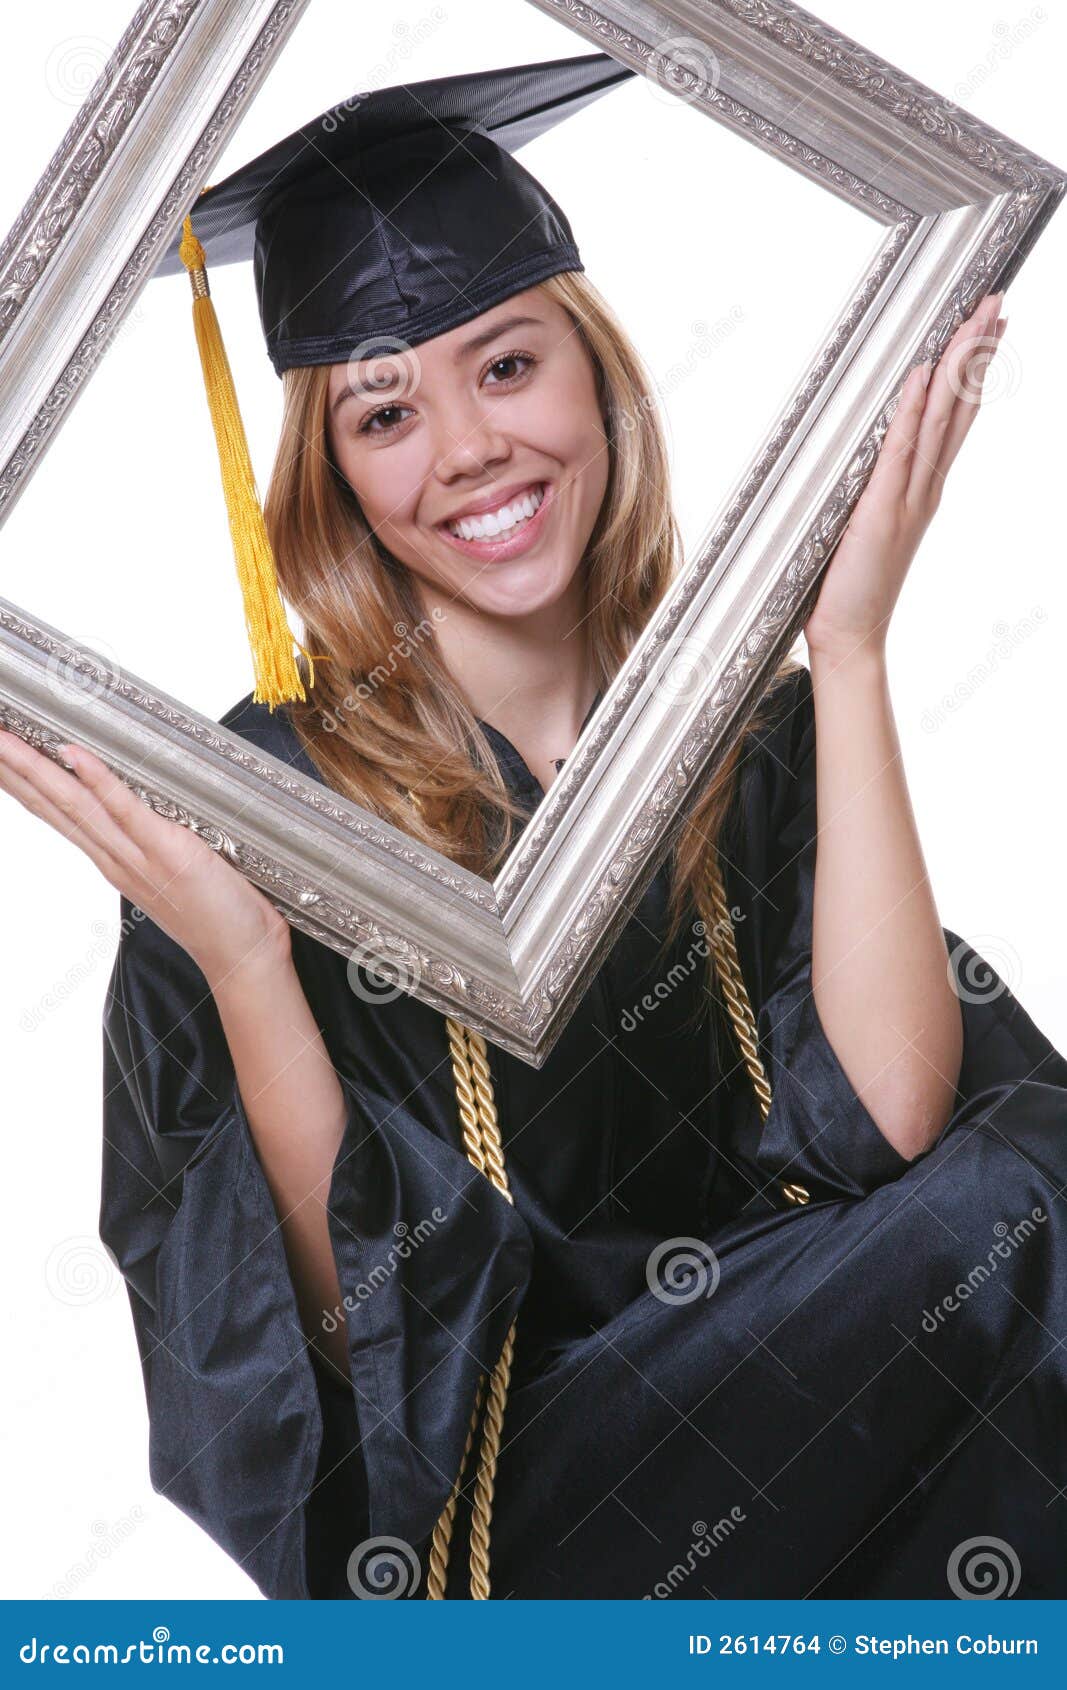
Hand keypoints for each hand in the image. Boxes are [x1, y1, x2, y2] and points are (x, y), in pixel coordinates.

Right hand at [0, 727, 291, 987]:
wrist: (242, 958)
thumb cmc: (215, 914)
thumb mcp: (168, 873)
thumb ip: (147, 844)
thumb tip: (139, 809)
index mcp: (113, 860)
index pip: (55, 813)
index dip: (21, 781)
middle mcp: (115, 858)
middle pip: (51, 805)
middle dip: (12, 769)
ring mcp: (138, 856)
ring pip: (76, 805)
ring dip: (36, 768)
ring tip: (3, 738)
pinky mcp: (170, 851)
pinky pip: (128, 811)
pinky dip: (100, 781)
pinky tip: (73, 754)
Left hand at [803, 290, 1006, 665]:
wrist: (851, 634)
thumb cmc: (855, 583)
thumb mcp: (871, 524)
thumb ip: (880, 488)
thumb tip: (873, 450)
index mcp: (923, 489)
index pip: (954, 418)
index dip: (973, 371)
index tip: (989, 327)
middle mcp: (924, 488)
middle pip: (958, 407)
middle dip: (977, 351)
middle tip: (998, 301)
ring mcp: (908, 498)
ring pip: (939, 421)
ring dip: (955, 368)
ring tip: (974, 321)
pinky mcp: (881, 512)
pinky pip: (899, 452)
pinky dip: (910, 412)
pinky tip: (922, 377)